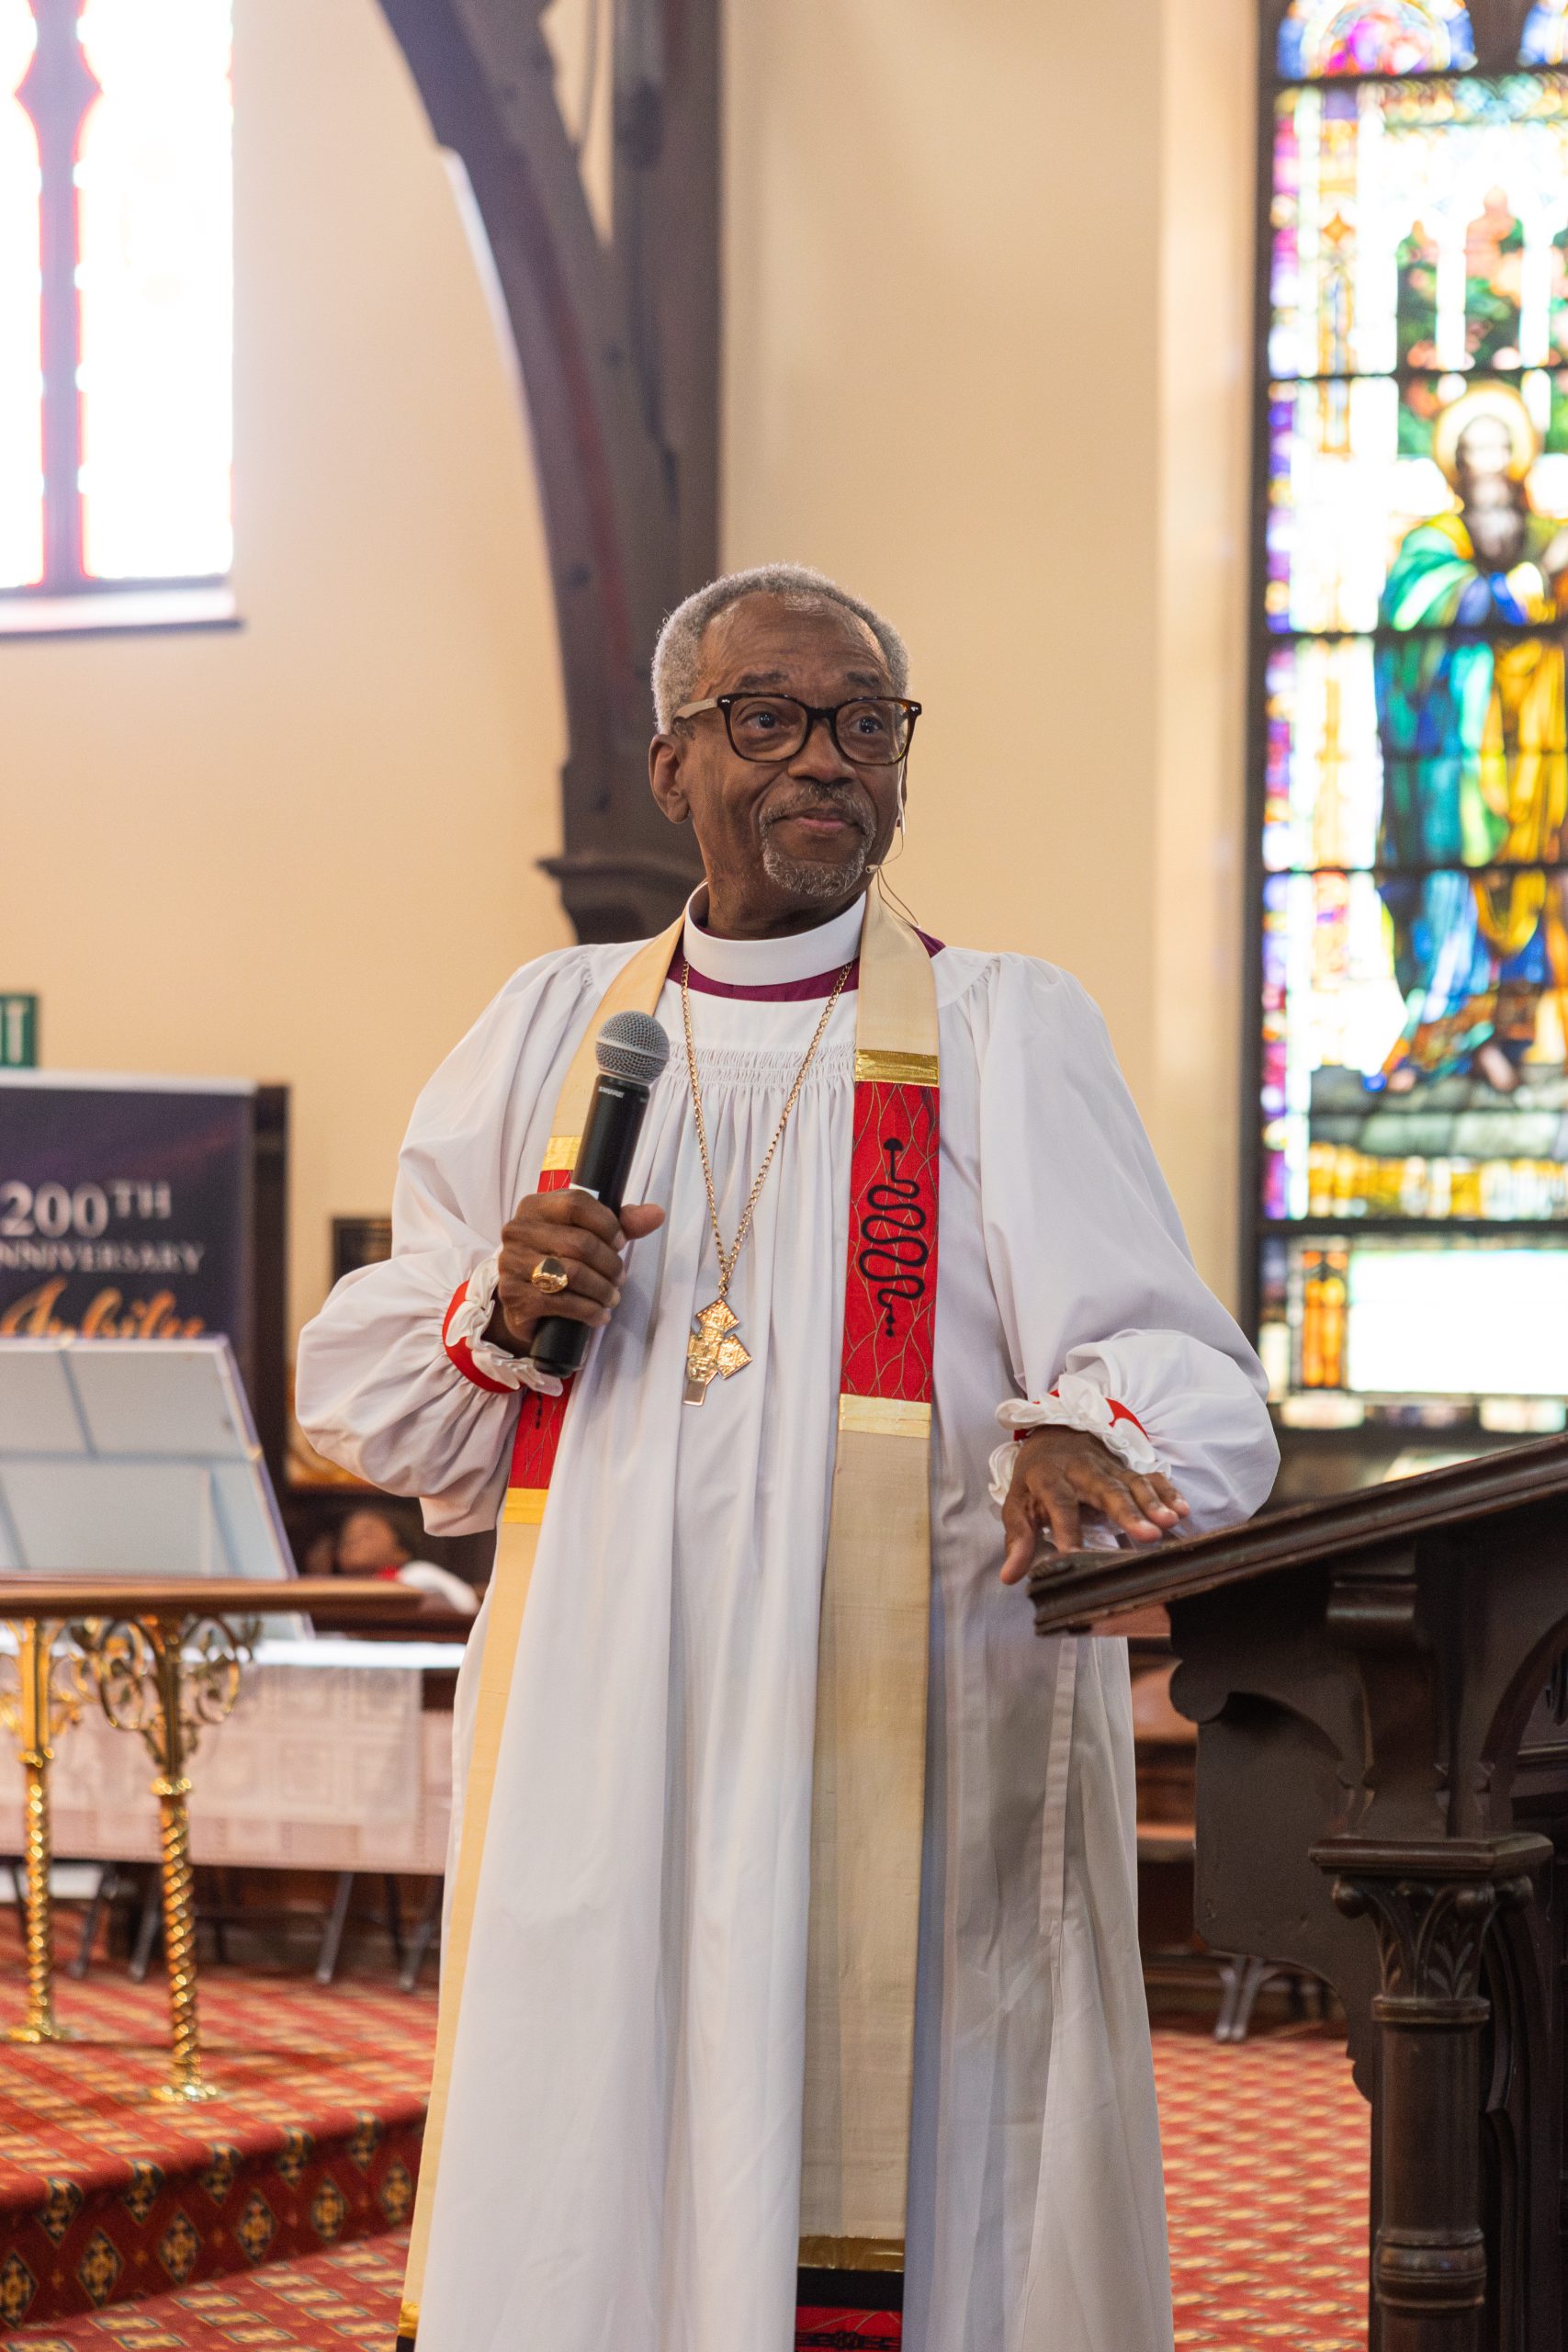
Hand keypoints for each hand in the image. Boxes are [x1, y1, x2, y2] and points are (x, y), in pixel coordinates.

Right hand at [488, 1191, 665, 1352]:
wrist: (525, 1302)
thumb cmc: (560, 1260)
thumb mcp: (590, 1236)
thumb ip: (622, 1223)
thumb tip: (657, 1214)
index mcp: (534, 1207)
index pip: (576, 1203)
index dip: (607, 1224)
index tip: (620, 1243)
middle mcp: (517, 1231)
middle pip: (579, 1242)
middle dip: (610, 1264)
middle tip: (621, 1279)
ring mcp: (511, 1264)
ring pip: (572, 1274)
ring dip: (602, 1290)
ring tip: (612, 1297)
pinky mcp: (514, 1296)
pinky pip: (560, 1302)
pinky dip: (588, 1311)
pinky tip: (599, 1315)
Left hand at [999, 1427, 1188, 1584]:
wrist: (1053, 1435)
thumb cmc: (1035, 1479)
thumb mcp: (1017, 1504)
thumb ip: (1018, 1539)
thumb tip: (1010, 1576)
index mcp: (1050, 1478)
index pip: (1059, 1505)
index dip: (1066, 1529)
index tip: (1074, 1556)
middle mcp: (1083, 1470)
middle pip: (1106, 1489)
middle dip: (1128, 1512)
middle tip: (1148, 1535)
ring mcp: (1109, 1469)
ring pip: (1133, 1483)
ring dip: (1154, 1502)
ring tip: (1172, 1522)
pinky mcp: (1127, 1470)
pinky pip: (1150, 1478)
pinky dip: (1168, 1492)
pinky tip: (1183, 1510)